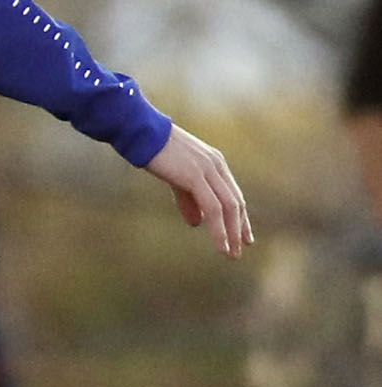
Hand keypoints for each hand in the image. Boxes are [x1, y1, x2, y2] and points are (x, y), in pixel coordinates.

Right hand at [142, 125, 250, 255]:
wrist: (142, 134)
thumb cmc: (154, 152)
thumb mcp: (175, 178)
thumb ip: (188, 199)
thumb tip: (197, 223)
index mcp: (215, 163)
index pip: (233, 194)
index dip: (240, 217)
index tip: (244, 236)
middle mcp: (217, 166)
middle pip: (235, 202)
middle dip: (239, 228)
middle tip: (239, 249)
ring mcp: (208, 171)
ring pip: (228, 207)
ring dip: (231, 232)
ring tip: (230, 252)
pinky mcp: (196, 177)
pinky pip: (213, 208)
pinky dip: (219, 228)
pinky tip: (220, 242)